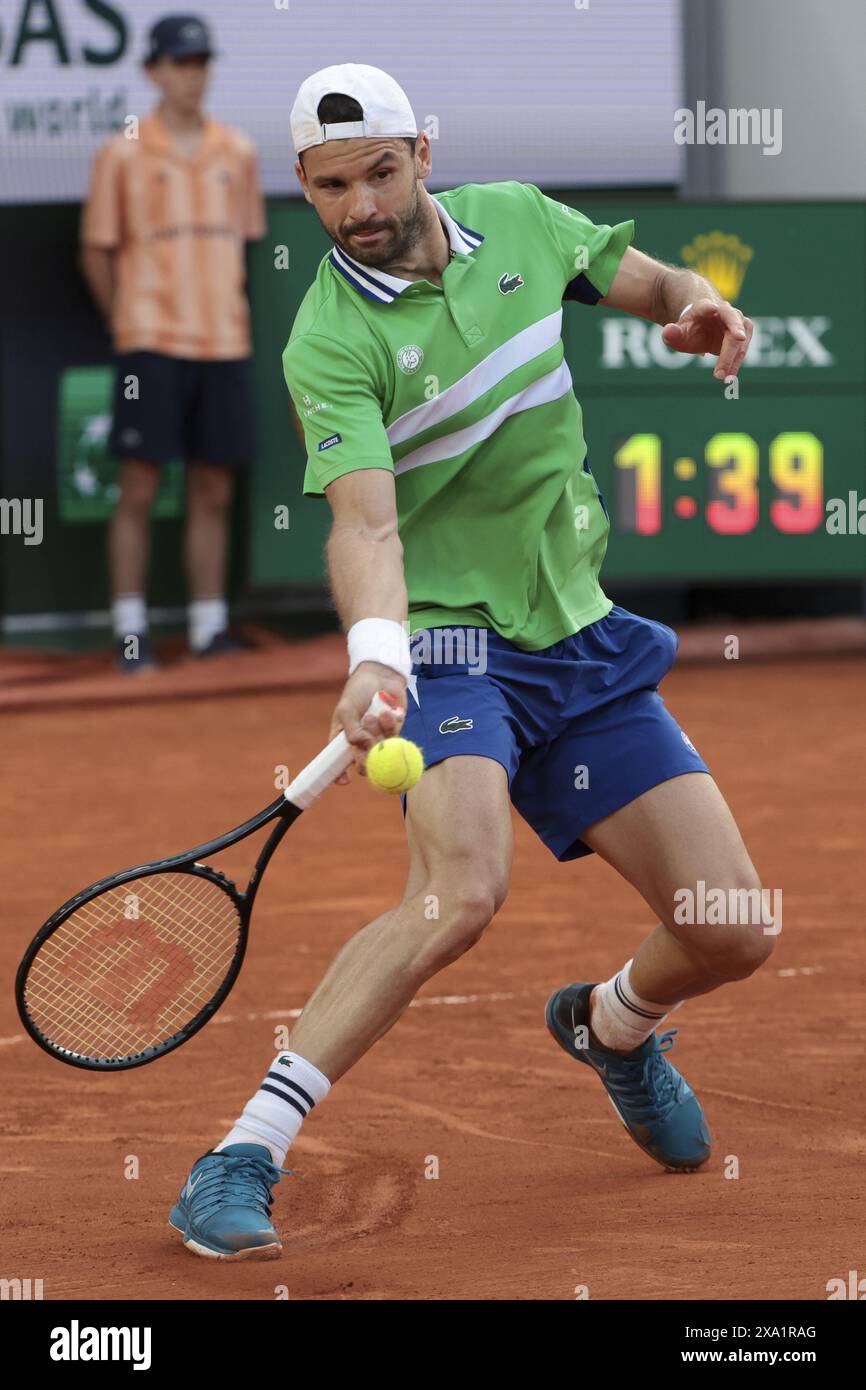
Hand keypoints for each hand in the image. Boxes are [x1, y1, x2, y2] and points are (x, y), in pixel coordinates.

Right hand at [328, 663, 406, 783]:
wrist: (379, 675)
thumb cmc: (357, 692)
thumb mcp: (347, 709)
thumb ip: (351, 729)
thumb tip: (361, 745)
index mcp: (345, 741)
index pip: (341, 764)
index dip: (341, 776)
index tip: (345, 781)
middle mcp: (362, 743)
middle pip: (365, 764)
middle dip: (367, 759)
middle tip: (367, 747)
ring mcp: (380, 738)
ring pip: (381, 750)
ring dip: (377, 734)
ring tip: (371, 716)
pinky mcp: (395, 731)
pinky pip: (395, 736)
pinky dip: (389, 725)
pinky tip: (385, 712)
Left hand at [661, 297, 752, 379]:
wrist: (704, 326)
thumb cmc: (690, 329)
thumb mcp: (677, 333)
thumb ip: (672, 333)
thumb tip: (668, 330)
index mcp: (704, 307)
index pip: (707, 305)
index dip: (709, 307)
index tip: (713, 308)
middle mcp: (724, 311)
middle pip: (731, 323)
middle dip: (728, 347)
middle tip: (721, 369)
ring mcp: (737, 321)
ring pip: (741, 338)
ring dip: (734, 359)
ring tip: (725, 379)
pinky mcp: (744, 333)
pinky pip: (742, 349)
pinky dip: (736, 364)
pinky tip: (729, 378)